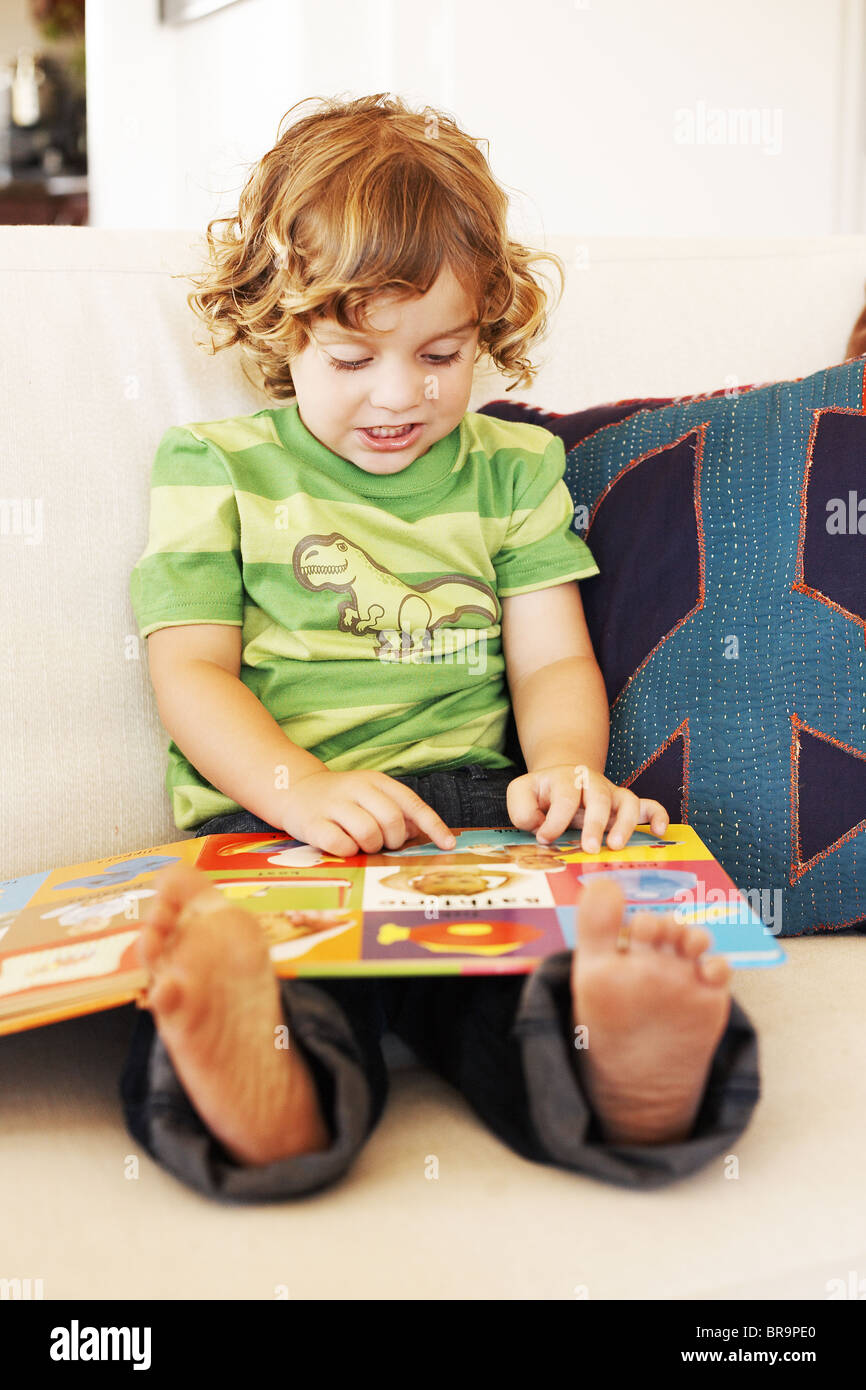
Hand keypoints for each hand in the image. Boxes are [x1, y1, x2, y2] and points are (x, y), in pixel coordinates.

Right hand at [279, 768, 456, 857]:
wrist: (293, 789)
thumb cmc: (341, 799)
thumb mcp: (371, 795)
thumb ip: (397, 811)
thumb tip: (423, 832)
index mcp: (376, 781)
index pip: (412, 803)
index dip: (433, 826)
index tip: (448, 844)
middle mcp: (356, 788)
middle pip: (392, 821)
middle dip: (393, 840)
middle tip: (382, 843)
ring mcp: (333, 805)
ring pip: (368, 834)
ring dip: (370, 847)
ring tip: (360, 844)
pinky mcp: (313, 823)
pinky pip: (342, 846)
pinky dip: (348, 852)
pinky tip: (342, 846)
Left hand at [507, 763, 668, 851]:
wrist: (562, 779)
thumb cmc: (542, 794)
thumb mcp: (521, 794)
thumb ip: (522, 810)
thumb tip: (541, 829)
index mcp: (564, 779)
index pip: (565, 797)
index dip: (555, 820)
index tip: (544, 838)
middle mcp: (592, 783)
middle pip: (598, 797)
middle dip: (595, 824)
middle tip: (590, 849)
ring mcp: (611, 794)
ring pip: (627, 801)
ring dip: (625, 823)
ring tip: (617, 845)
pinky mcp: (626, 805)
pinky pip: (649, 805)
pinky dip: (658, 816)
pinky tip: (660, 832)